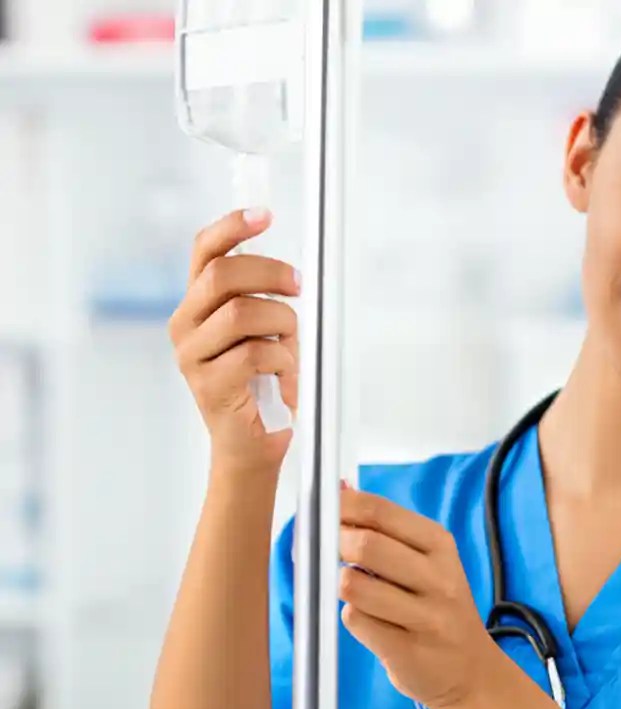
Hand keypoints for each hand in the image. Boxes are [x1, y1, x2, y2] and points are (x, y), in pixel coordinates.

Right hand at [168, 208, 300, 475]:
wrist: (255, 443)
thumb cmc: (264, 383)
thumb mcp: (268, 330)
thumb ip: (265, 298)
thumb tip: (290, 272)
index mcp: (198, 305)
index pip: (204, 252)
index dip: (232, 227)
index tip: (264, 215)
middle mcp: (186, 325)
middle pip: (222, 275)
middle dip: (269, 272)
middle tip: (298, 285)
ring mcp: (192, 355)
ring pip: (243, 313)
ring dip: (282, 325)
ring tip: (290, 348)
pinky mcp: (209, 384)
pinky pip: (257, 352)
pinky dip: (283, 360)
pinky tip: (282, 376)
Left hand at [338, 486, 497, 708]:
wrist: (471, 670)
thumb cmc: (437, 608)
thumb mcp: (424, 560)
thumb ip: (382, 528)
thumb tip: (340, 488)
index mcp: (440, 544)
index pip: (380, 512)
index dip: (341, 508)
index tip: (321, 513)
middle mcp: (439, 576)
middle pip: (365, 545)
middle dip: (334, 545)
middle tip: (326, 553)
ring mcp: (427, 616)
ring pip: (354, 586)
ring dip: (342, 586)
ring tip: (356, 590)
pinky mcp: (408, 650)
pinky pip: (356, 622)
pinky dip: (351, 617)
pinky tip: (369, 620)